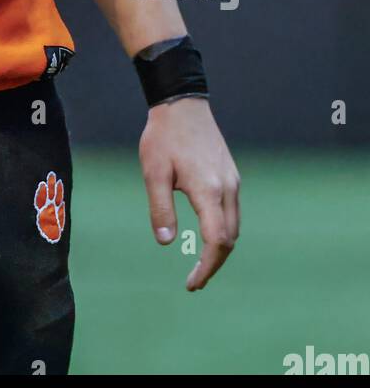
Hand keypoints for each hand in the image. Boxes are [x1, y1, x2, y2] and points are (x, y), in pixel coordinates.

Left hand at [138, 98, 239, 289]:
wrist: (182, 104)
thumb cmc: (164, 136)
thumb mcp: (154, 172)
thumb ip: (160, 208)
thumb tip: (166, 242)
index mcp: (209, 191)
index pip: (216, 241)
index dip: (207, 267)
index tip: (192, 283)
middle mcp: (227, 189)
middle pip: (229, 239)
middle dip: (214, 263)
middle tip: (194, 281)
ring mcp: (233, 181)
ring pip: (234, 227)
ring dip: (220, 248)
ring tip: (200, 263)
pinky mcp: (231, 175)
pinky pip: (232, 212)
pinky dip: (223, 231)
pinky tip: (207, 235)